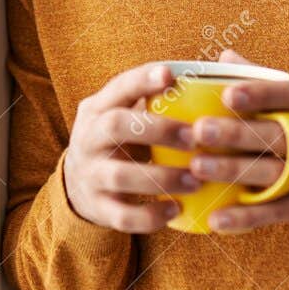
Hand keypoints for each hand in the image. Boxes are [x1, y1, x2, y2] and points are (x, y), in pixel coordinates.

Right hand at [62, 62, 201, 232]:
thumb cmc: (118, 142)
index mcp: (98, 109)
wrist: (77, 185)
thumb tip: (211, 73)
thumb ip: (152, 99)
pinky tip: (175, 209)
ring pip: (119, 174)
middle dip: (158, 130)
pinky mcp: (96, 207)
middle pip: (115, 126)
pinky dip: (150, 216)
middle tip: (194, 137)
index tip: (170, 74)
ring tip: (195, 181)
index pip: (118, 87)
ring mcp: (89, 174)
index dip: (143, 80)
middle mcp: (88, 138)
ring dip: (162, 177)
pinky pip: (122, 216)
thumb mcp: (123, 115)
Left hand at [191, 49, 288, 232]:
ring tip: (198, 167)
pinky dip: (249, 215)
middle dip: (238, 133)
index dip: (263, 94)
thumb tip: (225, 57)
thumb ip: (275, 84)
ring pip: (280, 173)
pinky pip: (283, 211)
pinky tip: (218, 218)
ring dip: (235, 170)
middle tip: (198, 131)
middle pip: (285, 135)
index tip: (227, 94)